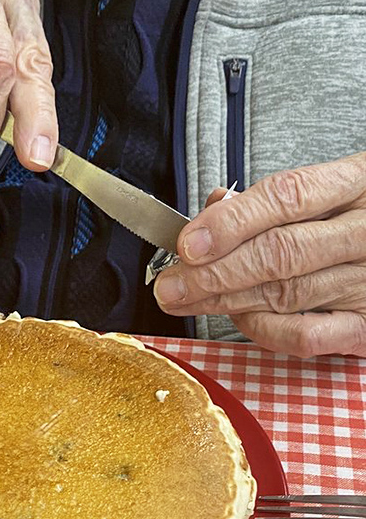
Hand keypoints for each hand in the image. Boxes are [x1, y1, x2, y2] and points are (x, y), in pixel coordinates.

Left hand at [154, 153, 365, 356]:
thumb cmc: (358, 217)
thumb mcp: (329, 190)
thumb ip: (272, 200)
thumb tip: (212, 208)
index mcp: (359, 182)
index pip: (286, 197)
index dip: (230, 222)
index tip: (187, 244)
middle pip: (279, 252)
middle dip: (214, 273)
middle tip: (171, 286)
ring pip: (286, 294)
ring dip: (226, 301)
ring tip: (187, 301)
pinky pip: (307, 335)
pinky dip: (266, 331)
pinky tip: (240, 320)